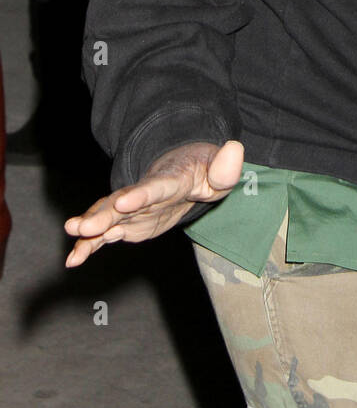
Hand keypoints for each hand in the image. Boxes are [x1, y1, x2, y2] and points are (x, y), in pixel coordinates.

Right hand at [63, 139, 243, 267]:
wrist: (185, 171)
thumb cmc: (203, 171)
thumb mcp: (219, 171)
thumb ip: (225, 168)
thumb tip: (234, 150)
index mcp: (168, 181)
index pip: (154, 187)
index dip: (140, 194)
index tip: (123, 200)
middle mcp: (144, 194)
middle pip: (121, 204)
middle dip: (101, 214)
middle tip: (80, 226)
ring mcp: (132, 209)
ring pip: (108, 217)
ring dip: (90, 227)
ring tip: (72, 235)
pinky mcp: (127, 223)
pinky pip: (105, 234)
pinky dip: (90, 244)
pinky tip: (74, 258)